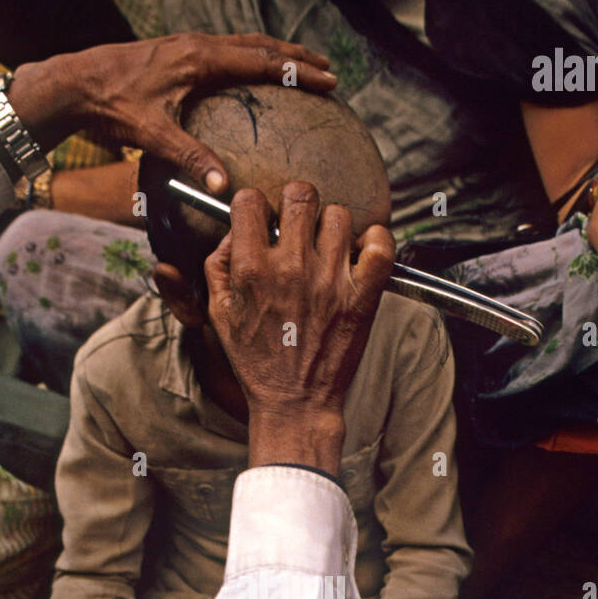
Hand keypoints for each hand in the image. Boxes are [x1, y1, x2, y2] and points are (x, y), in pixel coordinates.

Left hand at [8, 34, 335, 193]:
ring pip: (244, 42)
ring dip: (276, 53)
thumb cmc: (113, 106)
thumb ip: (191, 158)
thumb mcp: (154, 134)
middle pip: (260, 45)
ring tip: (302, 63)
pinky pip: (226, 48)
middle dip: (296, 57)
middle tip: (328, 68)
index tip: (327, 80)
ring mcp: (188, 44)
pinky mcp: (178, 51)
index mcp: (200, 59)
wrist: (77, 83)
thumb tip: (223, 186)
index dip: (298, 72)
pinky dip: (251, 55)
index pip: (262, 62)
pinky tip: (255, 69)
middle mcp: (198, 44)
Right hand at [204, 183, 394, 472]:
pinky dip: (375, 241)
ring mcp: (330, 281)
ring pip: (339, 215)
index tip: (262, 221)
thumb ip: (218, 265)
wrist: (295, 403)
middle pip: (300, 195)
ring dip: (331, 227)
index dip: (255, 207)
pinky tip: (361, 252)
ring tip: (326, 249)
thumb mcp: (219, 314)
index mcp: (251, 271)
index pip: (251, 201)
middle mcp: (291, 269)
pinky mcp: (361, 297)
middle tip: (297, 227)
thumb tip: (235, 230)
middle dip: (295, 205)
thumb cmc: (258, 362)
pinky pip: (380, 245)